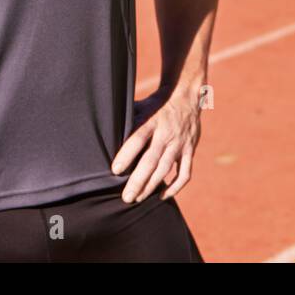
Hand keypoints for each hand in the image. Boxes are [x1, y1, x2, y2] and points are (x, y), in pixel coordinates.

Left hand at [112, 87, 201, 203]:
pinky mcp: (189, 150)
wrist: (186, 96)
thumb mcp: (140, 106)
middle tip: (126, 198)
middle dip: (138, 180)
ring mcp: (180, 143)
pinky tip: (163, 195)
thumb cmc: (156, 104)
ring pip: (166, 168)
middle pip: (151, 160)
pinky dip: (176, 186)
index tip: (116, 170)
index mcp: (152, 121)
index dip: (127, 155)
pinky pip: (185, 172)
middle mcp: (166, 133)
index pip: (138, 139)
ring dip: (152, 186)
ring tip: (138, 199)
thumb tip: (104, 131)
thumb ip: (127, 120)